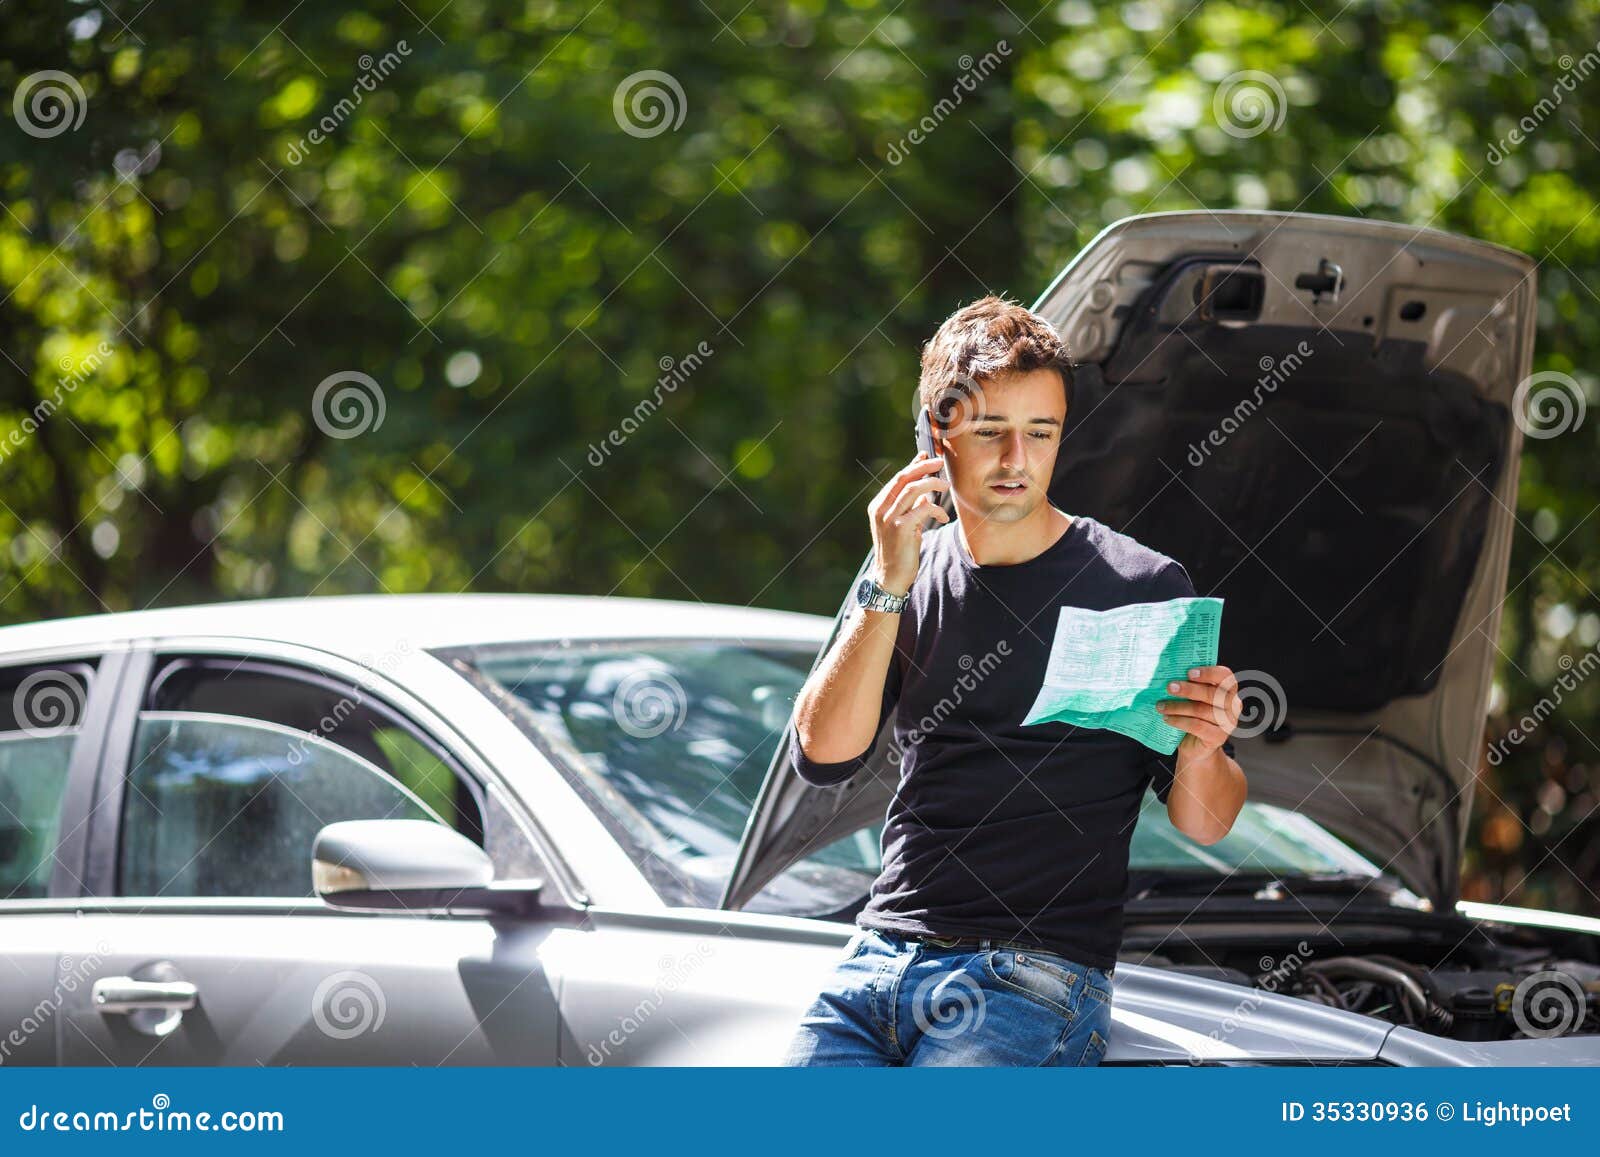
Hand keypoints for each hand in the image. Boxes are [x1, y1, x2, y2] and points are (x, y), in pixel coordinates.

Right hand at [867, 451, 949, 594]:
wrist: (890, 577)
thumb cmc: (898, 551)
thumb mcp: (903, 525)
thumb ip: (910, 507)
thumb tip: (924, 490)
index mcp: (878, 506)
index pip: (897, 479)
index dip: (913, 465)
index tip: (927, 456)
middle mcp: (880, 509)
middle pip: (903, 478)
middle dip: (923, 467)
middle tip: (940, 463)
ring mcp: (888, 518)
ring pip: (912, 489)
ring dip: (932, 483)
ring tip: (945, 486)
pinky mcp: (900, 529)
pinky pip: (922, 509)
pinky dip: (936, 509)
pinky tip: (942, 517)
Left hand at [1155, 665, 1240, 758]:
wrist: (1195, 745)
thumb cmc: (1193, 715)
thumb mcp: (1194, 698)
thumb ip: (1190, 685)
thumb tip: (1168, 673)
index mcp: (1228, 690)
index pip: (1225, 676)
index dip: (1209, 672)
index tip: (1189, 673)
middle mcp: (1233, 705)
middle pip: (1212, 693)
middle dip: (1188, 689)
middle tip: (1169, 687)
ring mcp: (1228, 723)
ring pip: (1201, 710)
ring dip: (1177, 707)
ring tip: (1161, 706)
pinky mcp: (1218, 737)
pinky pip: (1197, 726)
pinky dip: (1179, 721)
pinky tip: (1167, 719)